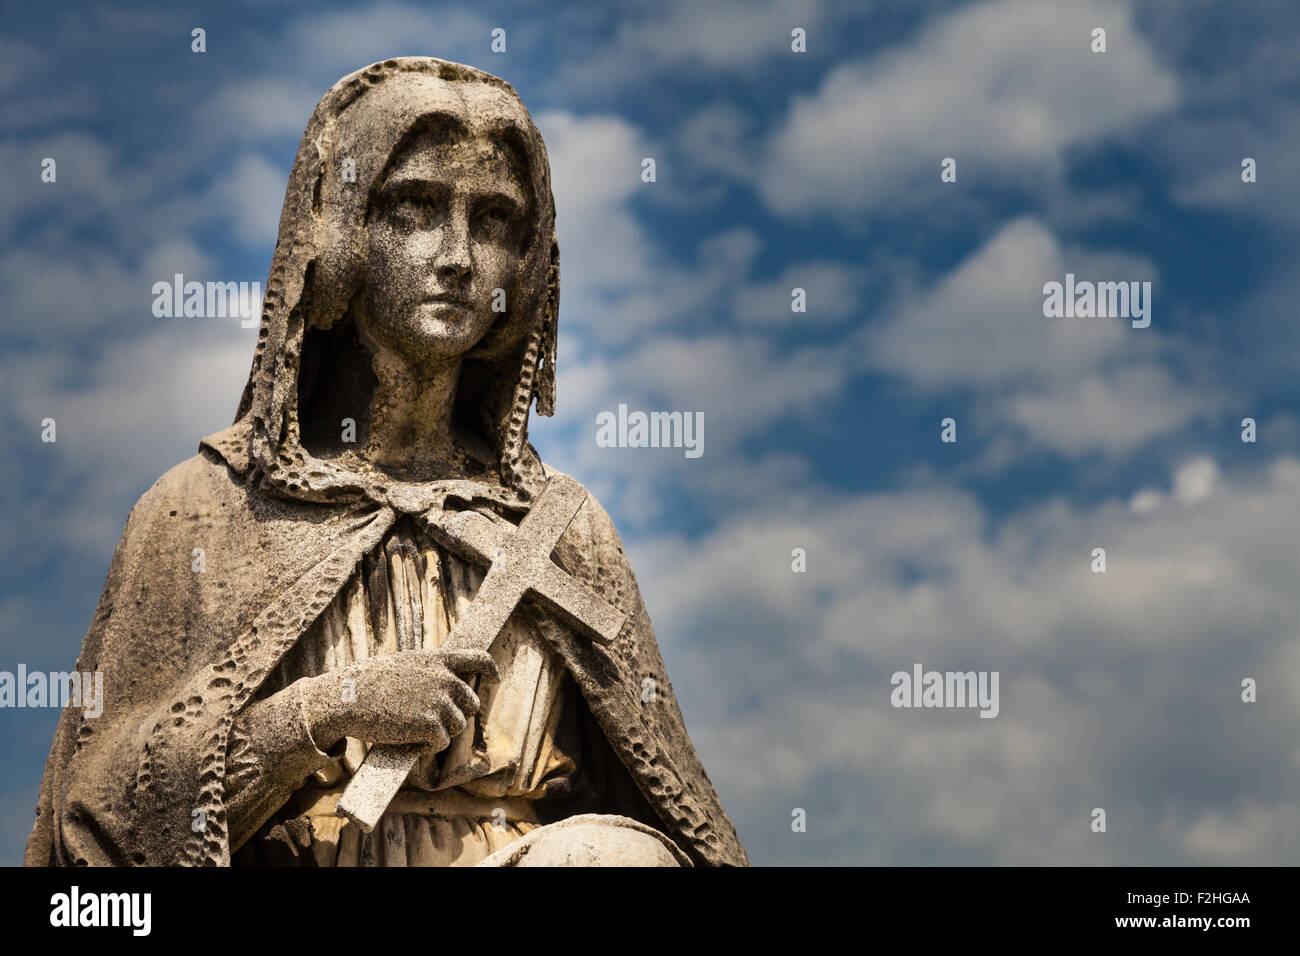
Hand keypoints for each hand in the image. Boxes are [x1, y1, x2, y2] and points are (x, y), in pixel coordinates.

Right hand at [300, 647, 498, 751]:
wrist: (347, 698)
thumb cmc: (368, 682)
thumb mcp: (403, 665)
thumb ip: (428, 672)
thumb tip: (446, 684)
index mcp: (437, 660)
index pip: (478, 658)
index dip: (489, 669)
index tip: (495, 679)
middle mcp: (444, 679)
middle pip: (470, 703)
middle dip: (457, 714)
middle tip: (434, 722)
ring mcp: (439, 702)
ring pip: (458, 725)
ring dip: (442, 732)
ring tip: (418, 731)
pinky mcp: (430, 725)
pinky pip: (442, 742)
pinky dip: (430, 747)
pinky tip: (413, 743)